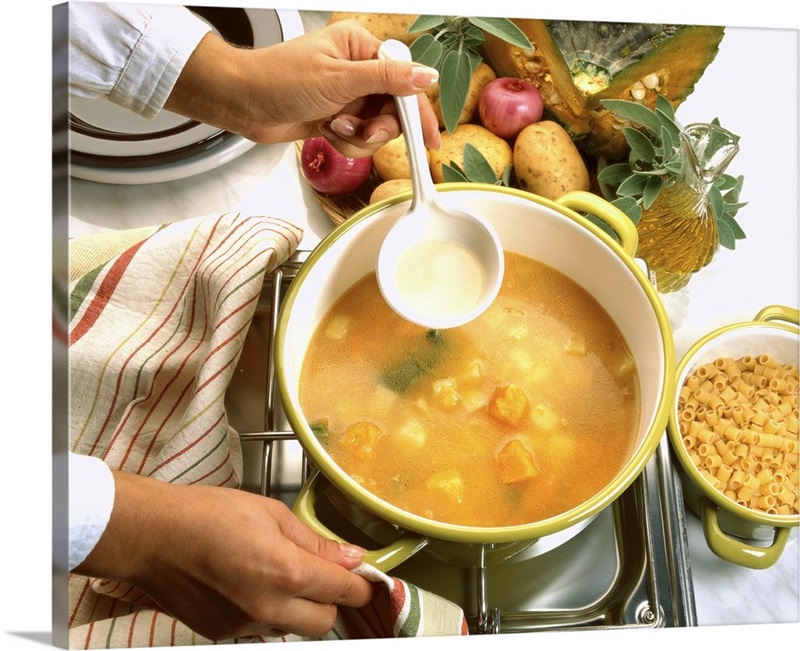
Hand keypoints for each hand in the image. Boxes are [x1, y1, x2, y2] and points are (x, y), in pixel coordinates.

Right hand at [73, 471, 373, 640]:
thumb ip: (314, 541)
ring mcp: (242, 625)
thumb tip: (349, 556)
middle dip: (331, 602)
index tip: (365, 579)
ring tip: (276, 573)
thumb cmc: (206, 514)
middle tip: (323, 576)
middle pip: (324, 623)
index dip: (361, 585)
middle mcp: (268, 607)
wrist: (151, 536)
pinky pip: (260, 627)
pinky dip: (267, 611)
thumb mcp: (270, 513)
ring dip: (298, 607)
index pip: (343, 591)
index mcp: (286, 572)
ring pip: (291, 627)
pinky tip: (249, 583)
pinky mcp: (221, 633)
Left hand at [165, 19, 441, 156]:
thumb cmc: (279, 79)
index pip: (404, 80)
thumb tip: (426, 76)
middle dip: (378, 127)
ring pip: (375, 128)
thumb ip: (387, 79)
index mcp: (360, 47)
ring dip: (357, 135)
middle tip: (364, 131)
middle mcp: (357, 70)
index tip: (429, 139)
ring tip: (333, 127)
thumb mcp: (339, 79)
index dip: (417, 111)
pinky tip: (325, 131)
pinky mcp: (336, 117)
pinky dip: (344, 141)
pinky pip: (356, 138)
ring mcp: (346, 96)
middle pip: (393, 109)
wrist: (242, 103)